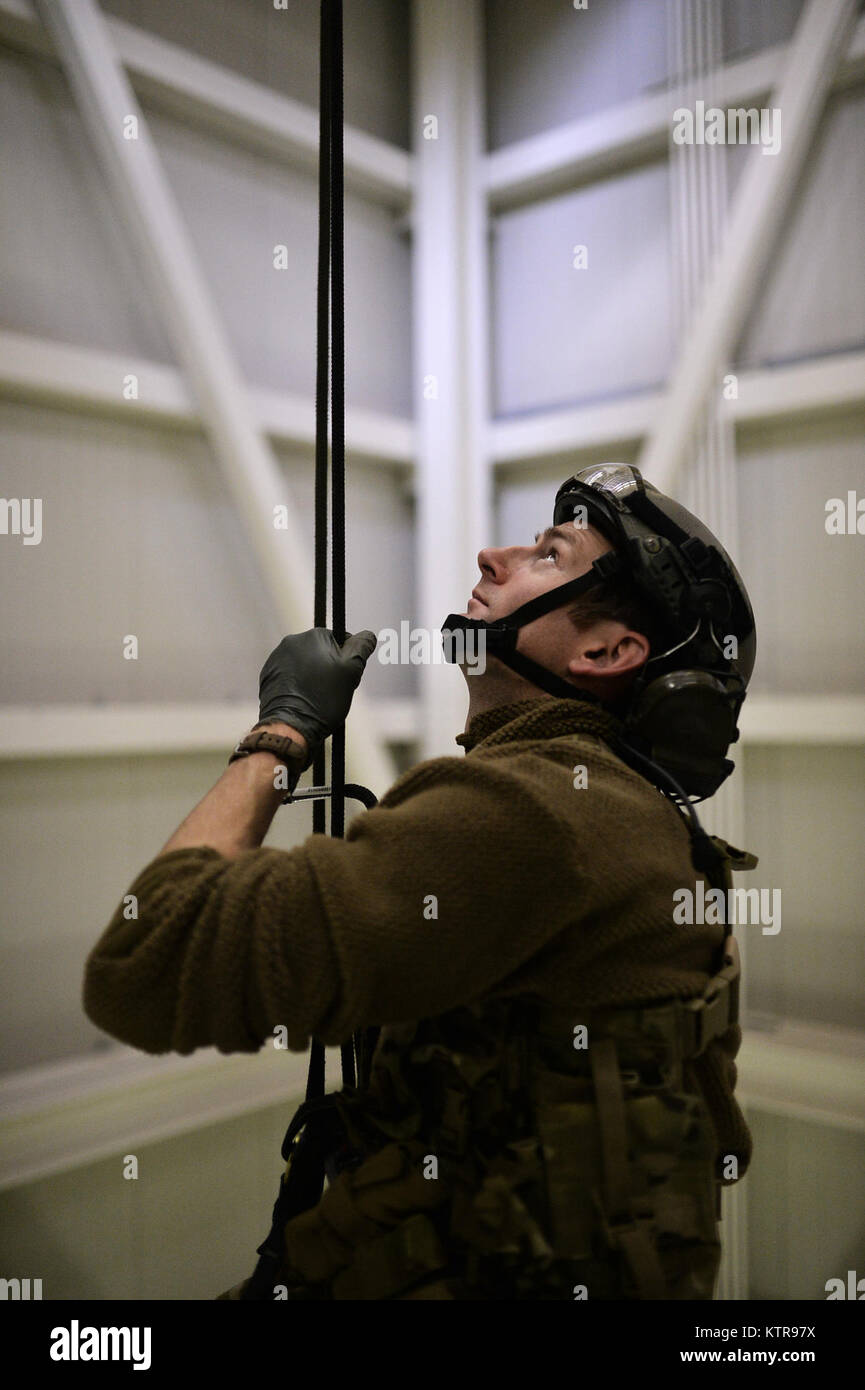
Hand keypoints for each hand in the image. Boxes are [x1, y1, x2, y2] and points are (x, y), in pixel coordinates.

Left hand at [256, 628, 376, 766]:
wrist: (290, 726)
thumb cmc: (323, 699)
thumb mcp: (351, 671)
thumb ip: (362, 646)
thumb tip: (367, 635)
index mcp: (312, 636)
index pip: (341, 640)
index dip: (348, 660)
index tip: (345, 678)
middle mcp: (291, 642)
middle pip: (323, 652)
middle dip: (330, 668)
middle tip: (332, 691)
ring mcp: (276, 659)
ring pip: (307, 664)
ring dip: (314, 677)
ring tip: (316, 697)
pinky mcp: (269, 675)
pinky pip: (292, 675)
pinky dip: (299, 685)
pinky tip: (303, 699)